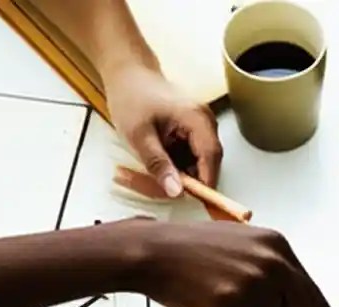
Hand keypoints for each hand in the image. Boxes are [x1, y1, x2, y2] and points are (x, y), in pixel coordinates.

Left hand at [104, 64, 222, 196]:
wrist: (127, 74)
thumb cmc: (131, 97)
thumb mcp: (138, 135)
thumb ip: (158, 164)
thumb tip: (176, 191)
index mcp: (198, 119)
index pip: (211, 159)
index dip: (204, 184)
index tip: (189, 200)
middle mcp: (206, 124)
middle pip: (205, 165)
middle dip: (181, 181)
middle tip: (150, 185)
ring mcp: (201, 128)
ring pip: (194, 165)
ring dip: (172, 175)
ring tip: (139, 173)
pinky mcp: (192, 133)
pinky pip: (187, 159)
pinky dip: (170, 166)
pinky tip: (149, 162)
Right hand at [118, 219, 338, 306]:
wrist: (151, 252)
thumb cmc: (188, 253)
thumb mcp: (241, 247)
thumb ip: (269, 268)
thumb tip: (287, 297)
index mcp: (278, 245)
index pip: (312, 290)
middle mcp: (274, 260)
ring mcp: (256, 279)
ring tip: (220, 302)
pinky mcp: (236, 298)